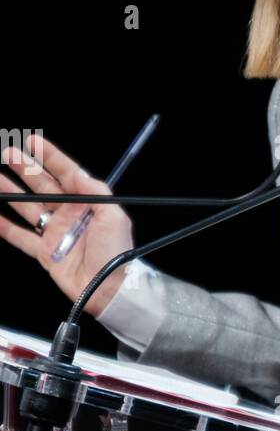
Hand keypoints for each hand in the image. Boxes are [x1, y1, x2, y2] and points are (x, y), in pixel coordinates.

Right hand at [0, 133, 134, 316]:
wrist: (109, 289)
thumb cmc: (117, 253)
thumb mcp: (115, 217)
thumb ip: (96, 192)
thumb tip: (77, 173)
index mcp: (87, 203)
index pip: (66, 174)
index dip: (50, 157)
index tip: (33, 141)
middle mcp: (69, 214)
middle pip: (42, 186)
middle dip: (25, 168)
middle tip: (7, 153)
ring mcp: (55, 232)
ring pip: (28, 207)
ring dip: (11, 192)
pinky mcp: (44, 252)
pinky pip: (20, 236)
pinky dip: (5, 227)